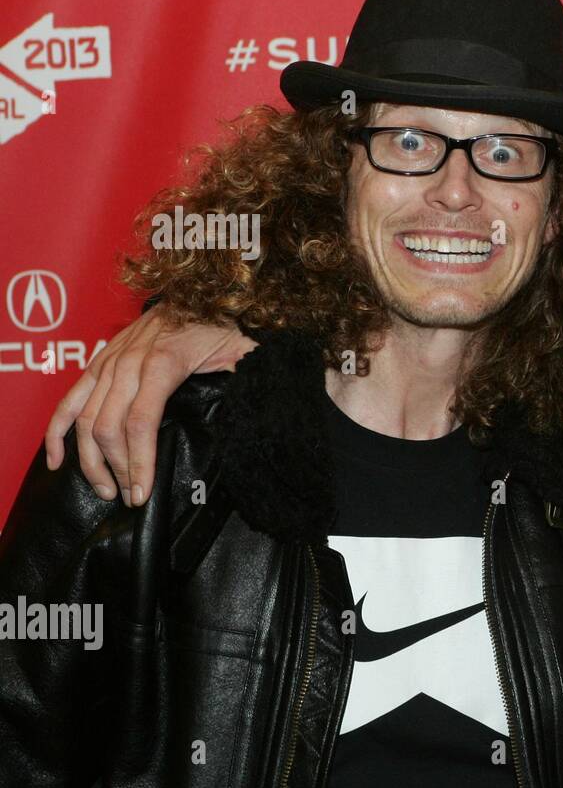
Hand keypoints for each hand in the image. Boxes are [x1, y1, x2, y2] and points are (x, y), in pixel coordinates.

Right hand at [44, 305, 257, 505]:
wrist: (198, 290)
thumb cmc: (224, 325)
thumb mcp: (246, 352)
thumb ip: (256, 377)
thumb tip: (280, 407)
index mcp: (162, 362)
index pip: (140, 422)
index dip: (139, 462)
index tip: (142, 493)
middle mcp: (128, 361)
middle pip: (109, 427)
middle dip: (117, 468)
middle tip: (131, 496)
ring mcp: (108, 361)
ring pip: (85, 418)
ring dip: (90, 459)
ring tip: (107, 489)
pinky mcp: (98, 362)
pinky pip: (68, 399)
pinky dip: (58, 432)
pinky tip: (57, 461)